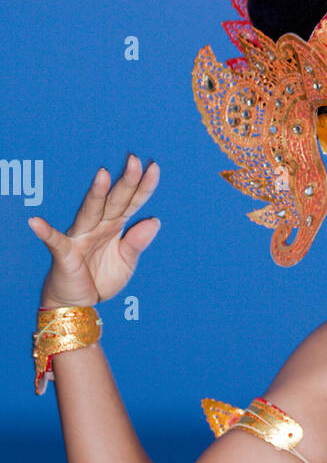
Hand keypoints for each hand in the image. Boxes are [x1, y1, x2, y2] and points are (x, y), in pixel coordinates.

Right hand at [28, 155, 160, 308]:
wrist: (77, 302)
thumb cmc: (99, 277)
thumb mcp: (126, 263)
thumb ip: (137, 242)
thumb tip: (154, 221)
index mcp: (114, 226)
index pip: (131, 202)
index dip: (143, 186)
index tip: (154, 167)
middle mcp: (98, 226)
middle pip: (114, 201)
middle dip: (125, 182)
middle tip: (135, 160)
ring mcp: (81, 238)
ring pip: (90, 212)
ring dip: (96, 194)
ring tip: (103, 175)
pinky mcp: (64, 254)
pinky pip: (55, 241)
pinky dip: (45, 232)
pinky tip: (36, 222)